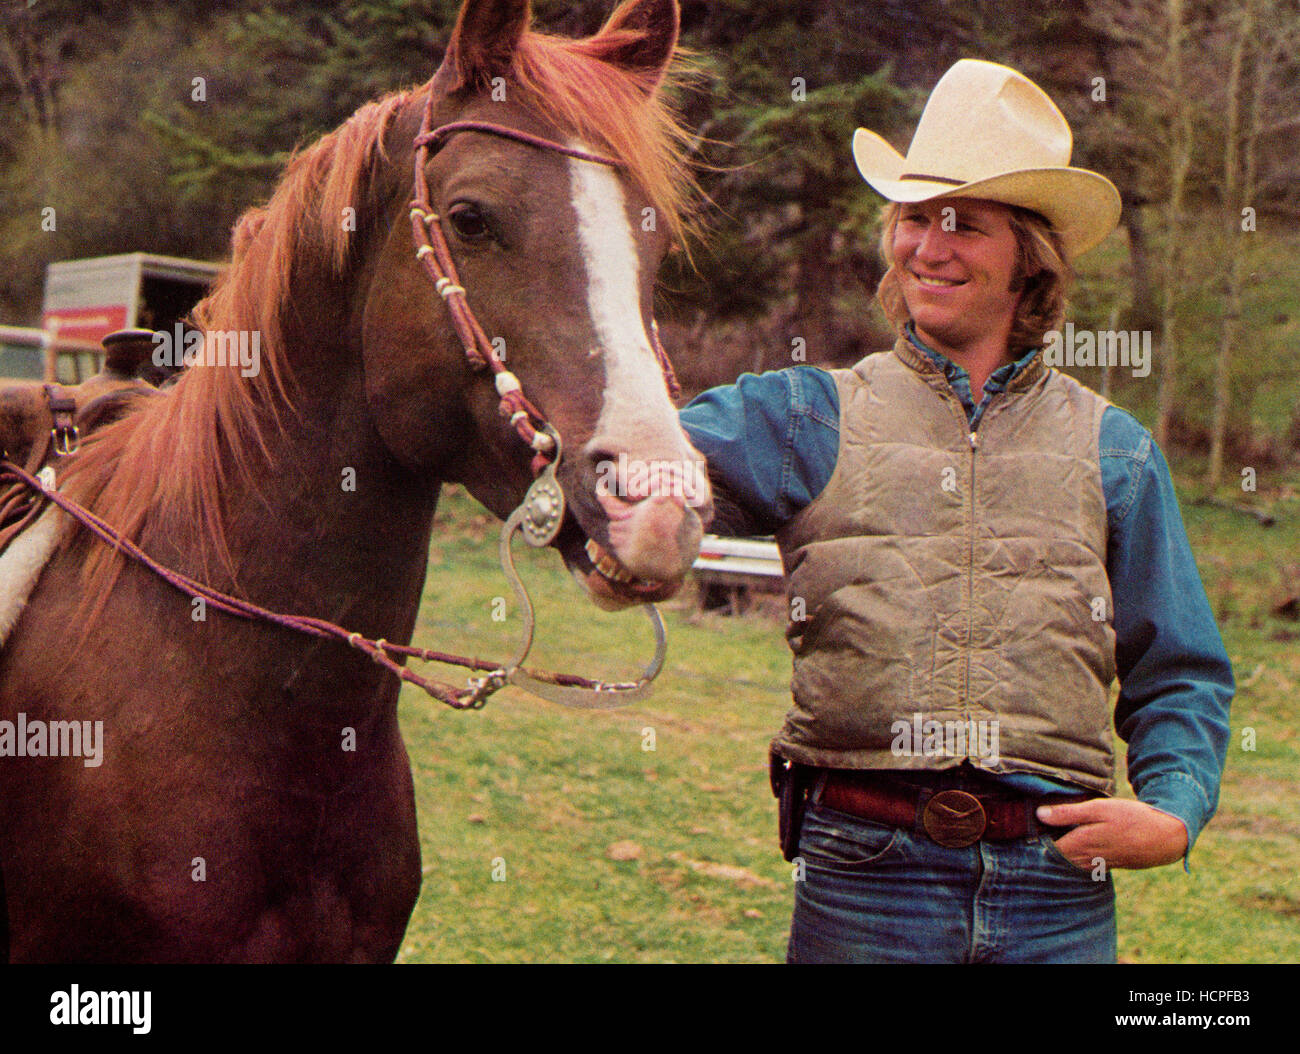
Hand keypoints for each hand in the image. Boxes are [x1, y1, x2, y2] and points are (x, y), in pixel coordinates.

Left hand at [1036, 798, 1187, 870]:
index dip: (1031, 839)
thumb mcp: (1098, 809)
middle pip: (1054, 857)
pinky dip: (1073, 854)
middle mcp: (1085, 859)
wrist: (1165, 838)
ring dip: (1058, 851)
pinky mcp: (1106, 864)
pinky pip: (1082, 863)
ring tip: (1047, 834)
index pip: (1044, 848)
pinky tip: (1072, 840)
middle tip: (1027, 831)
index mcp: (1079, 845)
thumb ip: (1068, 813)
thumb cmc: (1131, 819)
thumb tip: (1038, 814)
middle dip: (1041, 846)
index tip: (1018, 828)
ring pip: (1068, 861)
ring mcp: (1096, 864)